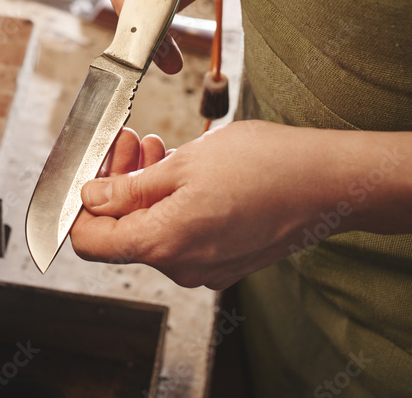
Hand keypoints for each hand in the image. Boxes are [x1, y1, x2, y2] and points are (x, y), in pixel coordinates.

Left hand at [70, 121, 329, 289]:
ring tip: (158, 148)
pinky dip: (173, 204)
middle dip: (117, 185)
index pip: (90, 241)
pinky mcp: (226, 261)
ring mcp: (207, 269)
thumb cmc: (265, 165)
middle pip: (123, 233)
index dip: (81, 204)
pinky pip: (182, 236)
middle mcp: (182, 268)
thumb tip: (90, 197)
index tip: (92, 167)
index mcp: (164, 244)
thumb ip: (130, 187)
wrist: (330, 182)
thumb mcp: (185, 164)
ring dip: (146, 190)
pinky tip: (184, 170)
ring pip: (153, 231)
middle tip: (130, 141)